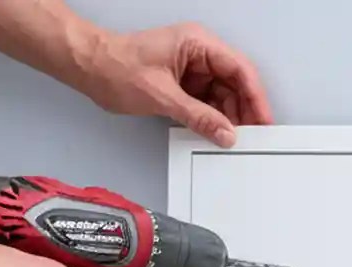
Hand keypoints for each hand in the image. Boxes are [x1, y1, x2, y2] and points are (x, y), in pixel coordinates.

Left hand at [79, 22, 272, 146]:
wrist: (87, 66)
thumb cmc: (115, 67)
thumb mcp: (162, 96)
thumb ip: (198, 117)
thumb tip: (226, 133)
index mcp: (197, 44)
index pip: (239, 69)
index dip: (256, 97)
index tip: (264, 120)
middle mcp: (198, 52)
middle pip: (235, 82)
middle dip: (243, 110)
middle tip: (251, 136)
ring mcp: (191, 67)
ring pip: (222, 93)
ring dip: (228, 116)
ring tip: (232, 139)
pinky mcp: (183, 81)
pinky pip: (207, 100)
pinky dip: (212, 116)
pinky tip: (215, 132)